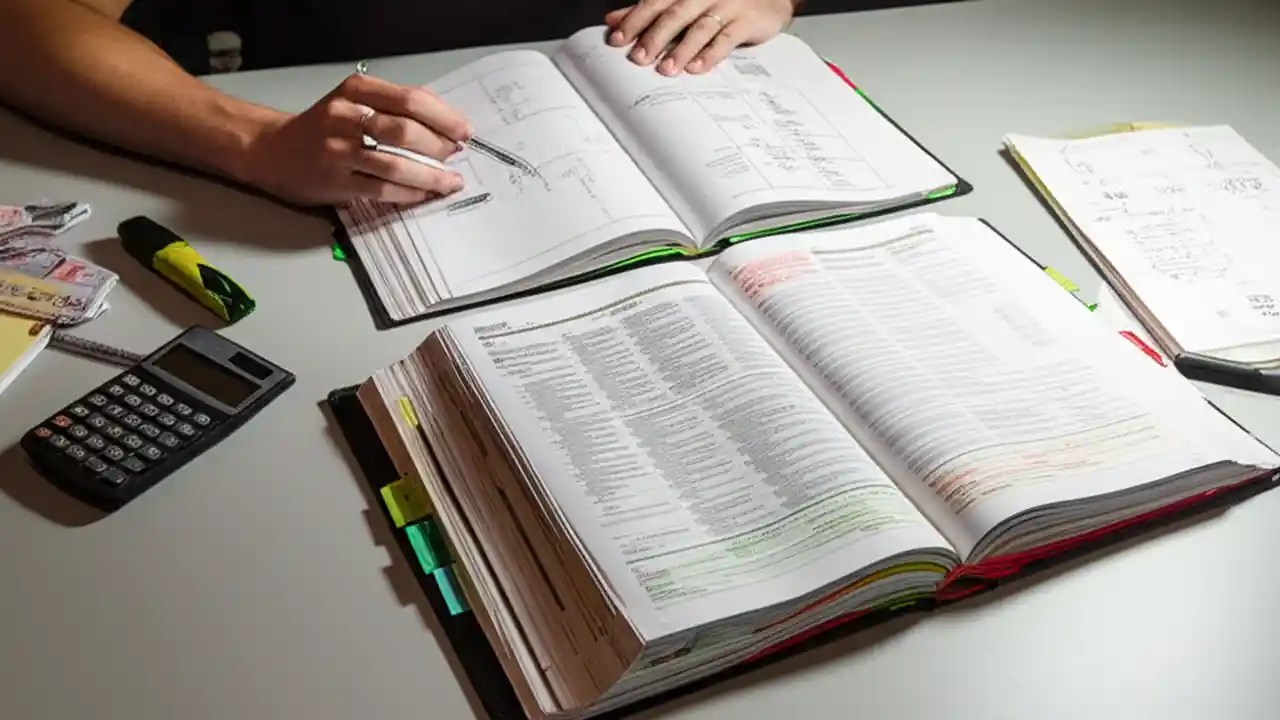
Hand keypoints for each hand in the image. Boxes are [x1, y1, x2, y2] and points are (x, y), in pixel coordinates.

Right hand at [243, 73, 471, 205]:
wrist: (272, 150)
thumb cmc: (323, 127)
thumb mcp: (355, 102)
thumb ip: (394, 107)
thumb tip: (445, 125)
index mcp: (356, 90)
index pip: (410, 99)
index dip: (443, 117)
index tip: (464, 130)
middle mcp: (345, 116)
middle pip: (405, 130)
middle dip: (439, 146)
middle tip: (457, 156)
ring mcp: (338, 150)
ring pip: (395, 164)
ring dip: (431, 176)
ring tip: (451, 181)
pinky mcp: (335, 181)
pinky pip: (382, 189)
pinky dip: (409, 193)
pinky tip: (425, 194)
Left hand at [605, 0, 795, 75]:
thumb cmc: (722, 1)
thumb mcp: (684, 2)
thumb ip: (650, 10)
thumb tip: (613, 19)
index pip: (655, 1)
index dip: (635, 19)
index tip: (617, 39)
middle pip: (675, 14)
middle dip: (654, 36)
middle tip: (638, 58)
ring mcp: (727, 5)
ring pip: (700, 27)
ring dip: (681, 49)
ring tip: (665, 69)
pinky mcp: (747, 21)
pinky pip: (726, 38)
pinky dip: (710, 54)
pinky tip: (697, 68)